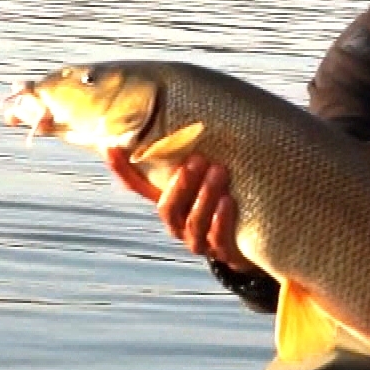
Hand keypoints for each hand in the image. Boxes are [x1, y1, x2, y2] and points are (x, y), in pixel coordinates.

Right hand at [104, 148, 256, 273]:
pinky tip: (228, 202)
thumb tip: (204, 116)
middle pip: (167, 207)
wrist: (257, 242)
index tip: (112, 148)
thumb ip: (201, 159)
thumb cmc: (228, 201)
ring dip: (204, 196)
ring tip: (219, 172)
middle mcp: (179, 224)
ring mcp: (198, 241)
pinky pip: (217, 239)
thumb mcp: (212, 180)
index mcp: (171, 203)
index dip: (124, 171)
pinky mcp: (223, 253)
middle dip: (181, 183)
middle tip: (197, 159)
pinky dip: (221, 220)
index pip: (139, 188)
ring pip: (193, 222)